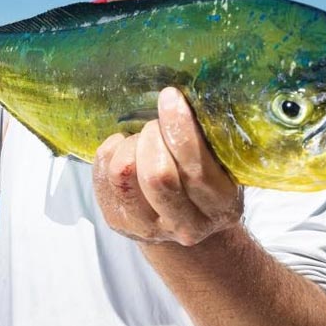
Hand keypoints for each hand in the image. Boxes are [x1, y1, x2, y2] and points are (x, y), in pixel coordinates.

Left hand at [93, 87, 242, 245]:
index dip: (179, 128)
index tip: (170, 97)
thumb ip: (209, 141)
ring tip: (141, 138)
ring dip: (130, 143)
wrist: (190, 225)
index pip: (196, 170)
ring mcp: (147, 228)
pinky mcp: (118, 222)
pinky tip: (125, 148)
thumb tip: (182, 97)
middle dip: (152, 136)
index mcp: (219, 206)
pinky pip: (102, 176)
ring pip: (123, 173)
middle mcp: (185, 225)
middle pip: (156, 175)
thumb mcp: (224, 166)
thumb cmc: (208, 183)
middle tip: (156, 124)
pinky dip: (110, 151)